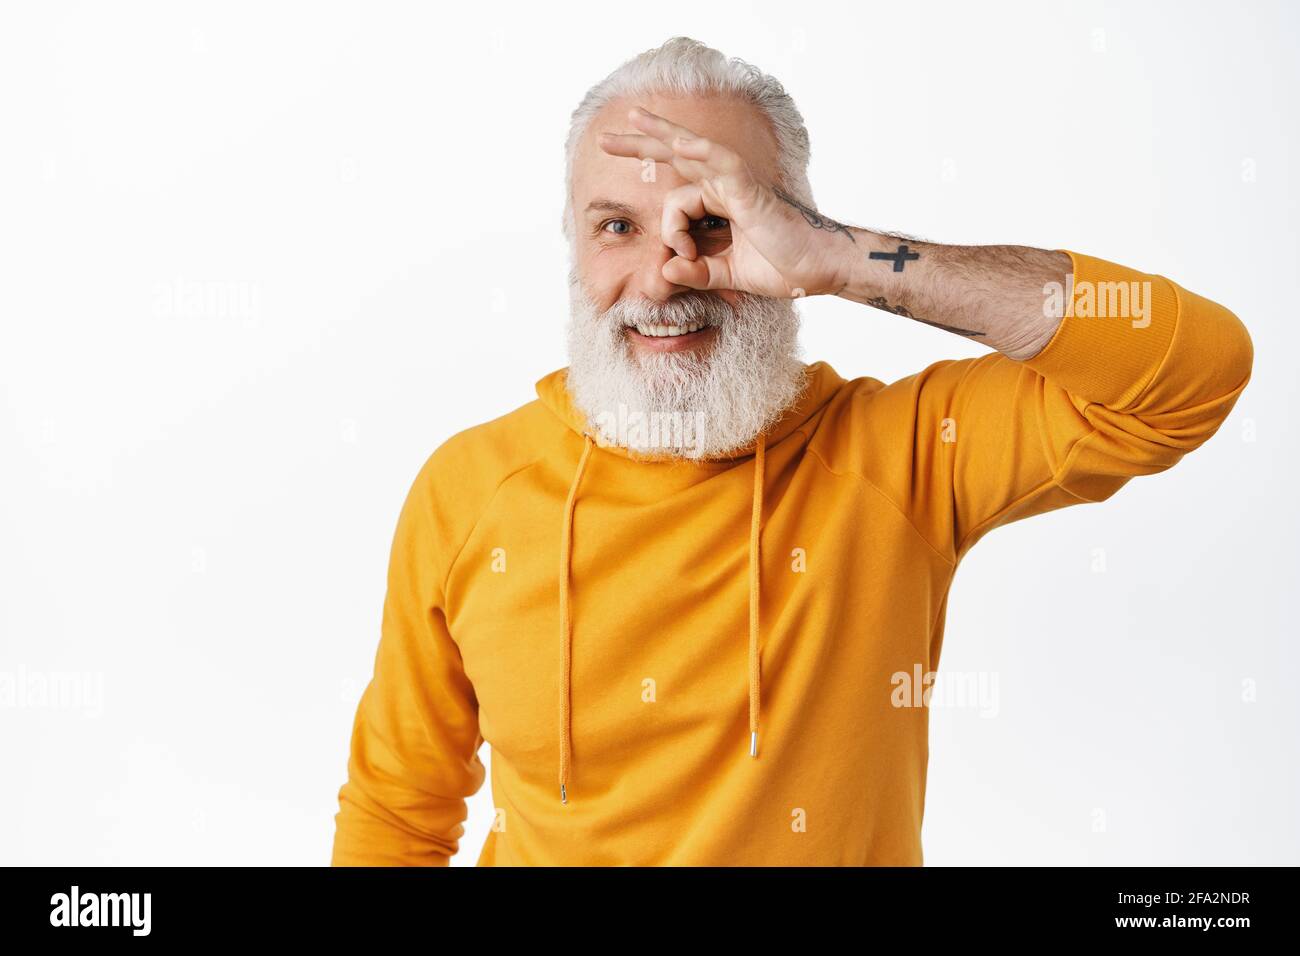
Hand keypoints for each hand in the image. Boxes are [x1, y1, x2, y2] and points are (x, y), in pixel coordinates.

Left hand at [598, 106, 850, 298]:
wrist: (815, 270)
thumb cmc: (780, 266)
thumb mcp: (725, 275)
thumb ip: (695, 273)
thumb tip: (664, 271)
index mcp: (718, 203)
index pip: (675, 202)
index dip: (669, 235)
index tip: (682, 261)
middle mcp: (723, 186)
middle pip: (675, 156)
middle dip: (640, 146)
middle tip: (605, 139)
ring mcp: (735, 183)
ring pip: (689, 154)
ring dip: (658, 135)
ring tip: (630, 122)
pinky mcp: (747, 188)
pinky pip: (719, 161)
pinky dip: (698, 149)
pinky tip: (677, 140)